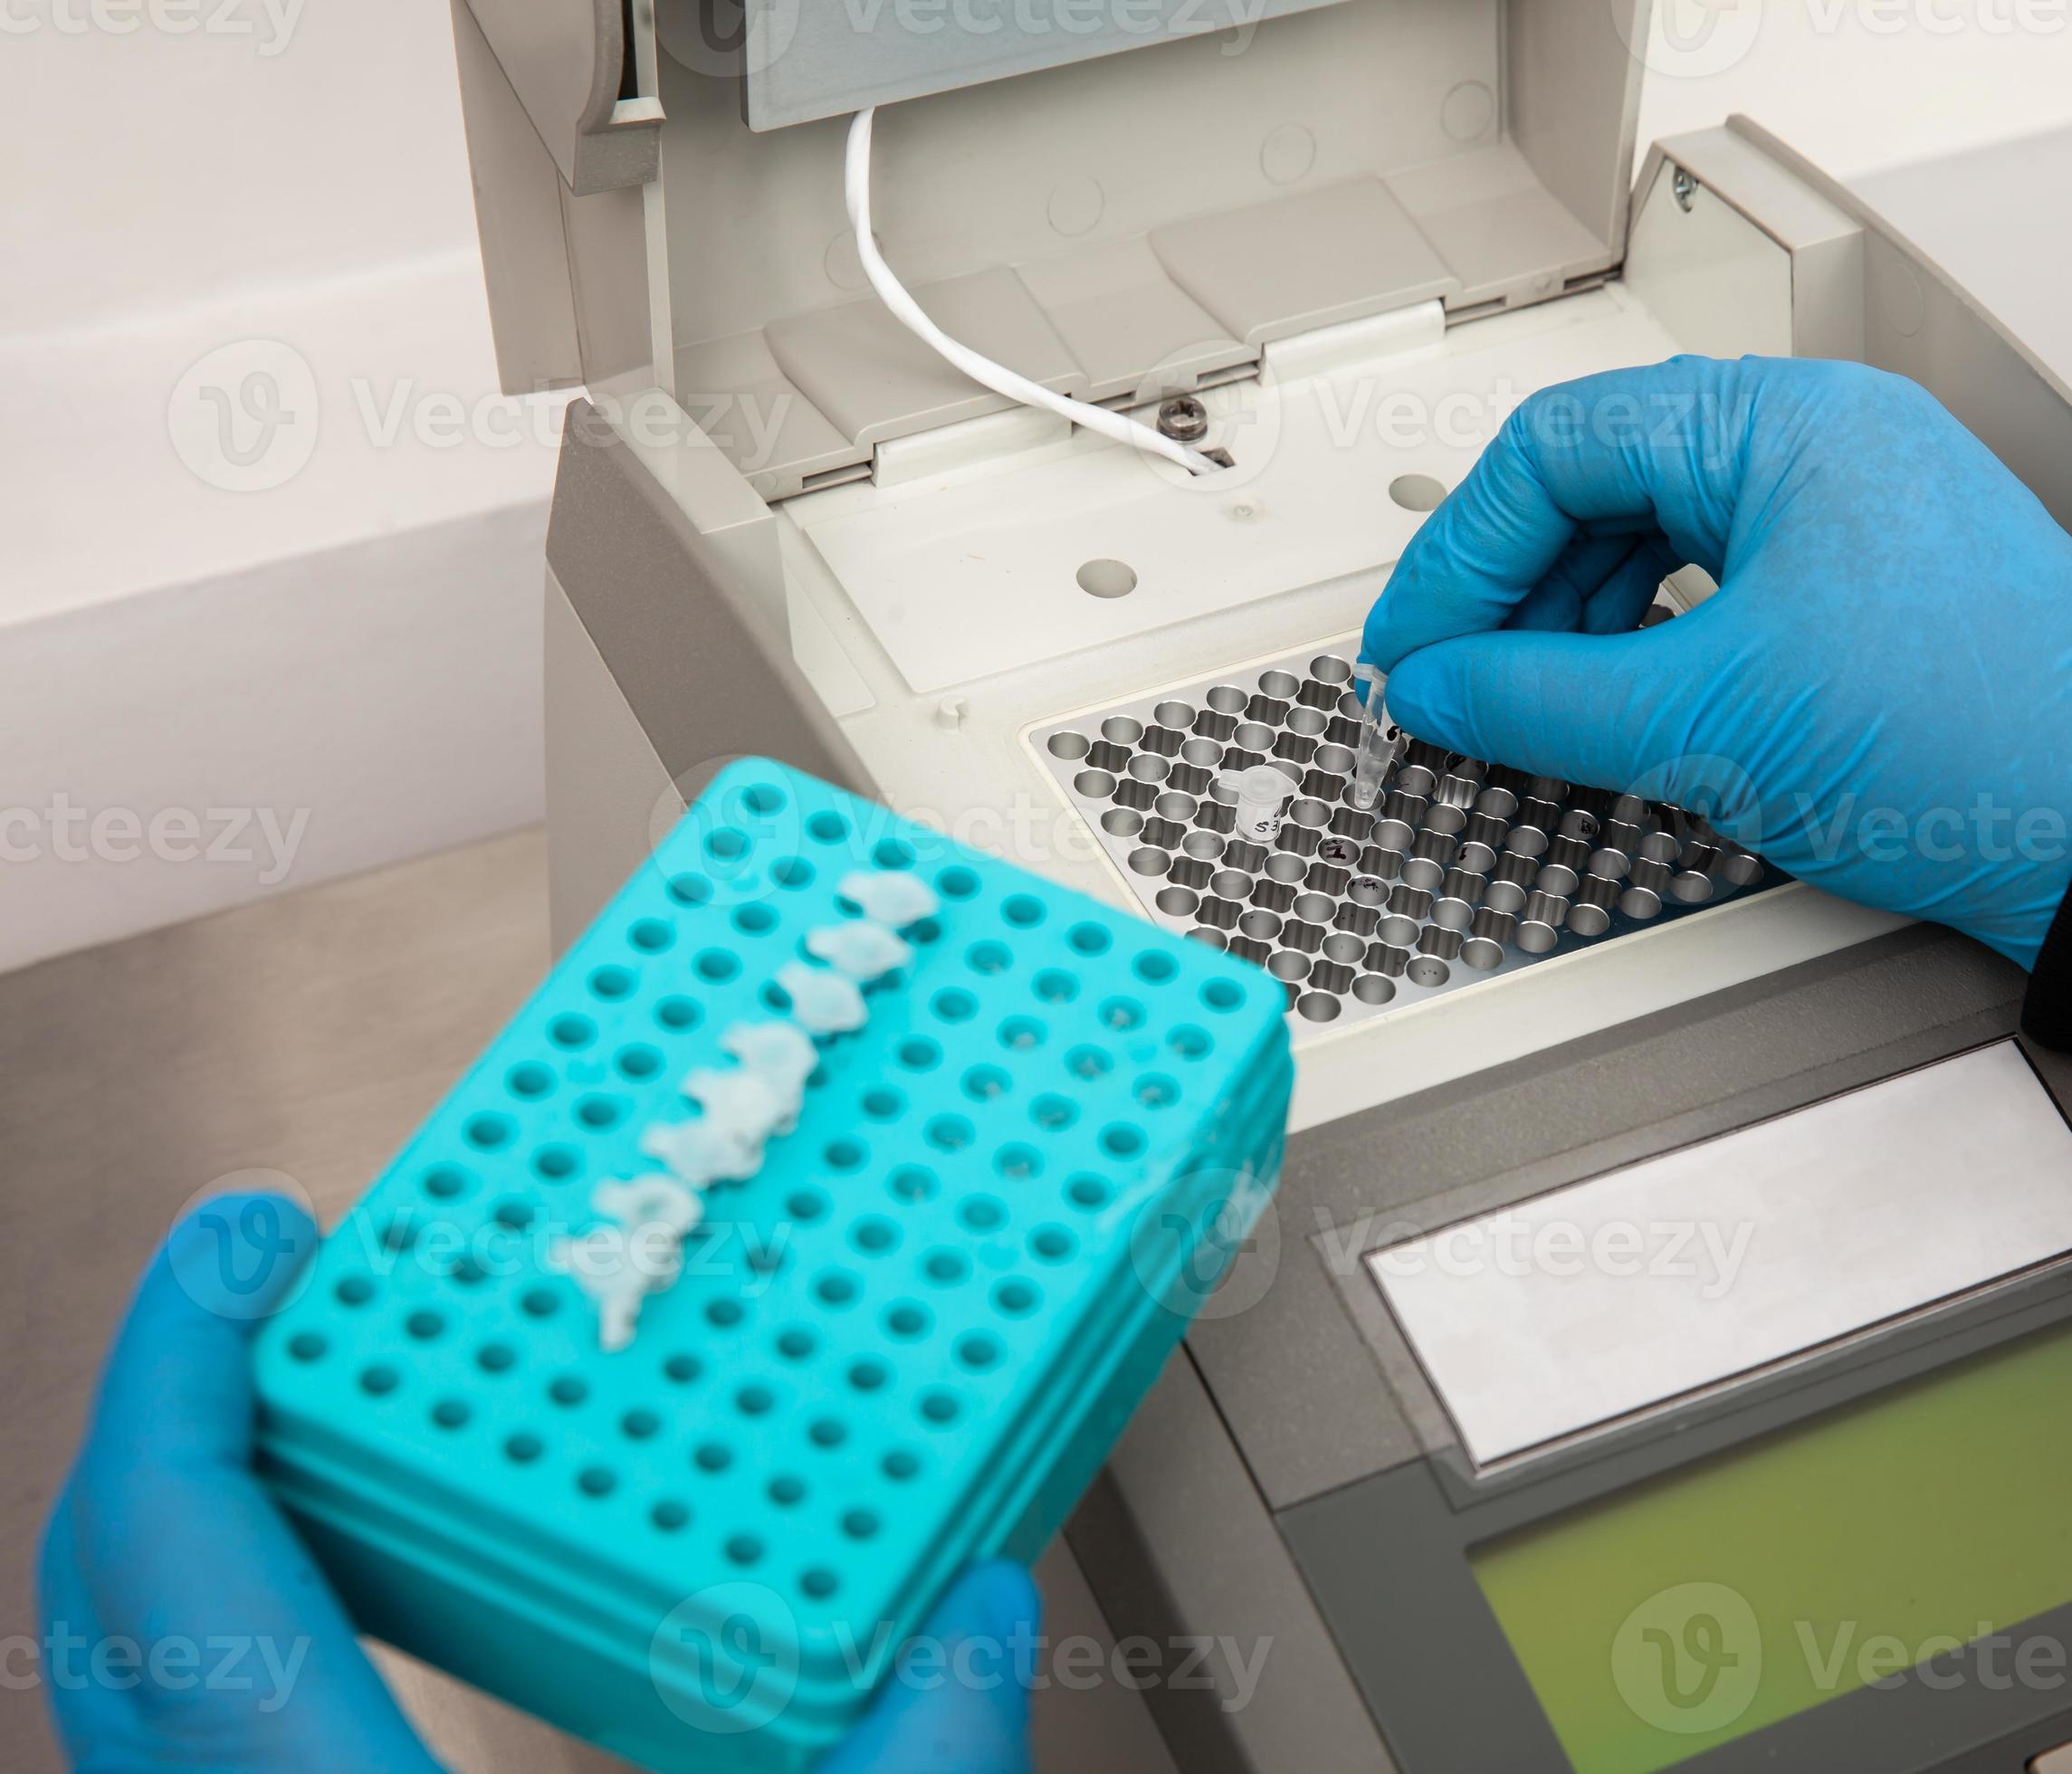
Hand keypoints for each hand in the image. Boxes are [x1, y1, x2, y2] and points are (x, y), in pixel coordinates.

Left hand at [41, 1193, 1038, 1772]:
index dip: (183, 1371)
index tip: (252, 1242)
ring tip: (316, 1447)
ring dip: (190, 1546)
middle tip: (280, 1303)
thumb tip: (974, 1617)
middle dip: (170, 1425)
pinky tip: (358, 1641)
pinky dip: (237, 1662)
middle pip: (108, 1618)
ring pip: (129, 1713)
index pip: (177, 1566)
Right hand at [1360, 356, 2071, 968]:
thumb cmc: (1974, 743)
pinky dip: (1645, 637)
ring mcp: (1849, 506)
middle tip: (1455, 680)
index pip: (1558, 450)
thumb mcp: (1706, 724)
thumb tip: (1439, 687)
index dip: (1460, 554)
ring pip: (1655, 530)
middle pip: (1601, 480)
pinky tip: (1616, 699)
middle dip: (1512, 586)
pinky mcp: (1868, 578)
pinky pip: (1715, 577)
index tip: (1416, 649)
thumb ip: (1539, 697)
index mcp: (1784, 424)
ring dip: (1572, 615)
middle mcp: (1820, 440)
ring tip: (1529, 704)